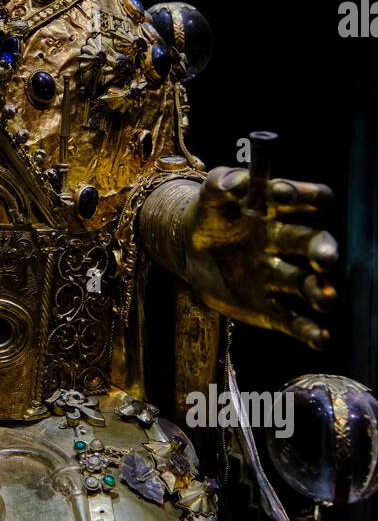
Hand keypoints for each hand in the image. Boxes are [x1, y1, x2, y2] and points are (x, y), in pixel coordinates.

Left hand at [183, 167, 337, 348]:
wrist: (193, 255)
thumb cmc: (209, 218)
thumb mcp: (209, 198)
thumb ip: (219, 184)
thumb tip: (235, 182)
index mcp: (274, 210)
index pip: (297, 198)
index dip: (301, 195)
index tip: (292, 194)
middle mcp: (285, 242)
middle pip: (309, 243)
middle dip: (320, 250)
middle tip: (327, 258)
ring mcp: (279, 276)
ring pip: (306, 284)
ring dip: (319, 291)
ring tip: (326, 298)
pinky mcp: (271, 308)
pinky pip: (293, 321)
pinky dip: (308, 331)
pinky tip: (321, 338)